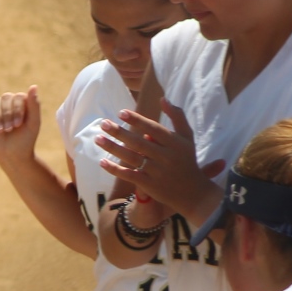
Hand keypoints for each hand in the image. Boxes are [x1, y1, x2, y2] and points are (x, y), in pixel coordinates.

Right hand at [0, 86, 41, 165]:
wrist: (12, 156)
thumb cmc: (26, 140)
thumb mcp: (33, 123)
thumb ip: (34, 105)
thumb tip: (33, 86)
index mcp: (24, 104)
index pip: (18, 96)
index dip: (17, 109)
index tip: (18, 125)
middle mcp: (12, 104)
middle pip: (5, 97)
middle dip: (7, 114)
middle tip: (9, 129)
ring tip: (1, 130)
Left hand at [96, 100, 225, 220]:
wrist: (193, 192)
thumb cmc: (187, 160)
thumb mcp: (187, 138)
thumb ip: (177, 117)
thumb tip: (162, 98)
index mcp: (175, 143)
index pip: (153, 128)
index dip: (137, 120)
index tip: (120, 112)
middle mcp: (166, 156)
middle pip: (139, 142)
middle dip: (120, 132)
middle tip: (103, 123)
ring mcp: (157, 171)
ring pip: (132, 158)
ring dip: (113, 148)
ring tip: (98, 138)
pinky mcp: (149, 185)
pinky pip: (129, 175)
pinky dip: (115, 169)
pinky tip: (102, 161)